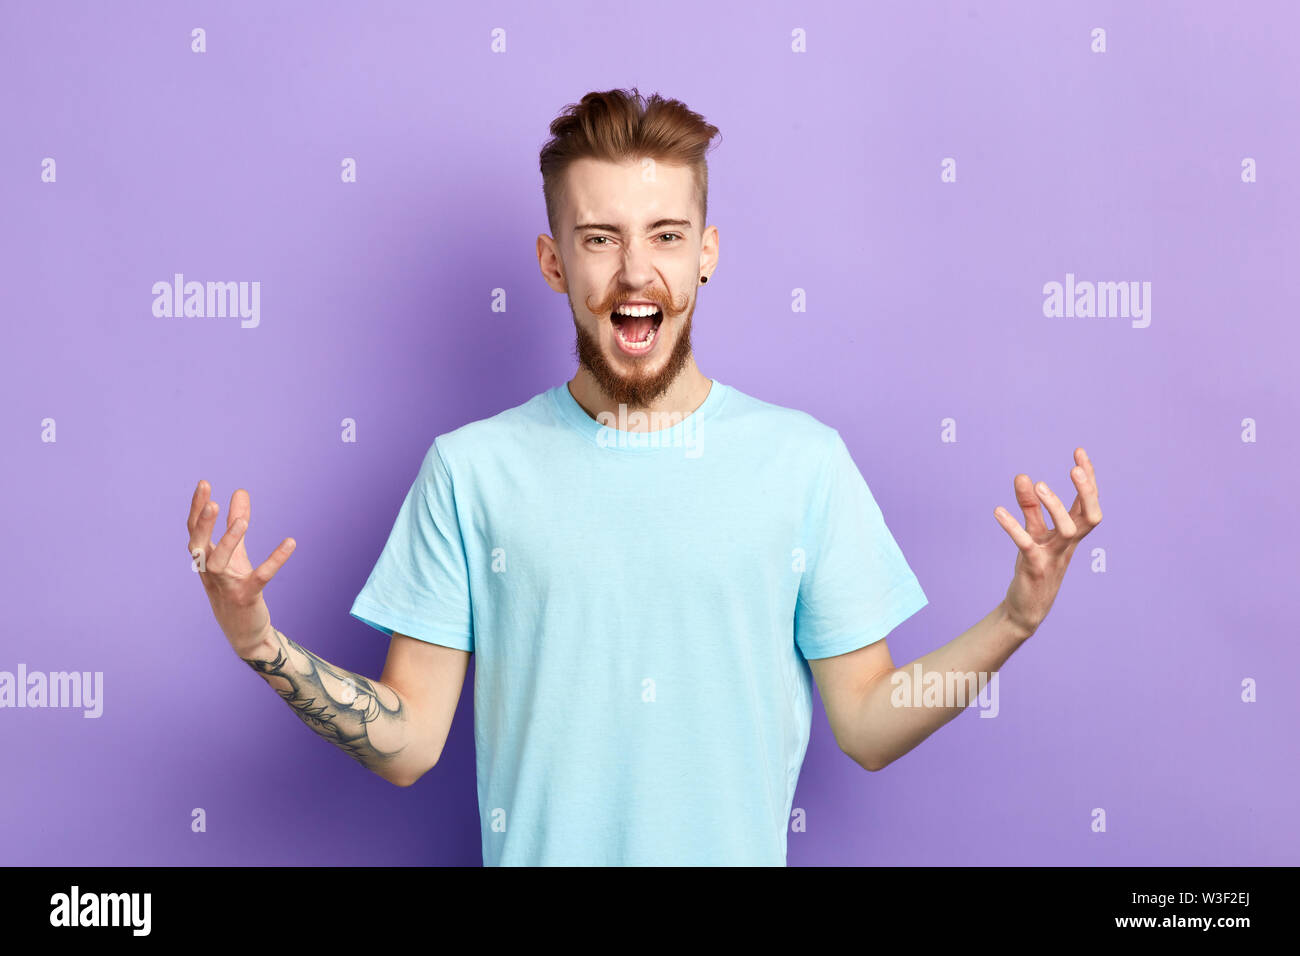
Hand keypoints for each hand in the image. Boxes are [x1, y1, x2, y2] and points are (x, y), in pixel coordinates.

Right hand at [186, 481, 295, 656]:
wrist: (245, 633)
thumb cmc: (236, 588)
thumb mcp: (237, 554)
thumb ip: (236, 523)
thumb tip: (240, 491)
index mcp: (205, 560)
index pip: (195, 531)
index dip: (197, 508)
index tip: (204, 484)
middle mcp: (210, 573)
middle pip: (198, 545)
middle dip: (203, 523)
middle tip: (213, 501)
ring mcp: (226, 587)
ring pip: (219, 563)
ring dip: (229, 542)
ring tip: (243, 521)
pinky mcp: (246, 598)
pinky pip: (260, 577)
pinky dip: (274, 560)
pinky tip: (291, 543)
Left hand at [994, 447, 1102, 637]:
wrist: (1026, 607)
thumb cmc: (1035, 565)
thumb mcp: (1034, 532)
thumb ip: (1029, 506)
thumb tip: (1022, 475)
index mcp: (1073, 533)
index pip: (1088, 502)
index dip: (1088, 478)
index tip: (1079, 450)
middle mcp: (1069, 543)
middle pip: (1091, 516)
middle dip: (1087, 491)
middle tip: (1073, 468)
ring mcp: (1054, 556)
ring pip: (1066, 530)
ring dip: (1053, 506)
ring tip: (1036, 485)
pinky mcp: (1034, 567)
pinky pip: (1026, 544)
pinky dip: (1013, 527)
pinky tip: (997, 511)